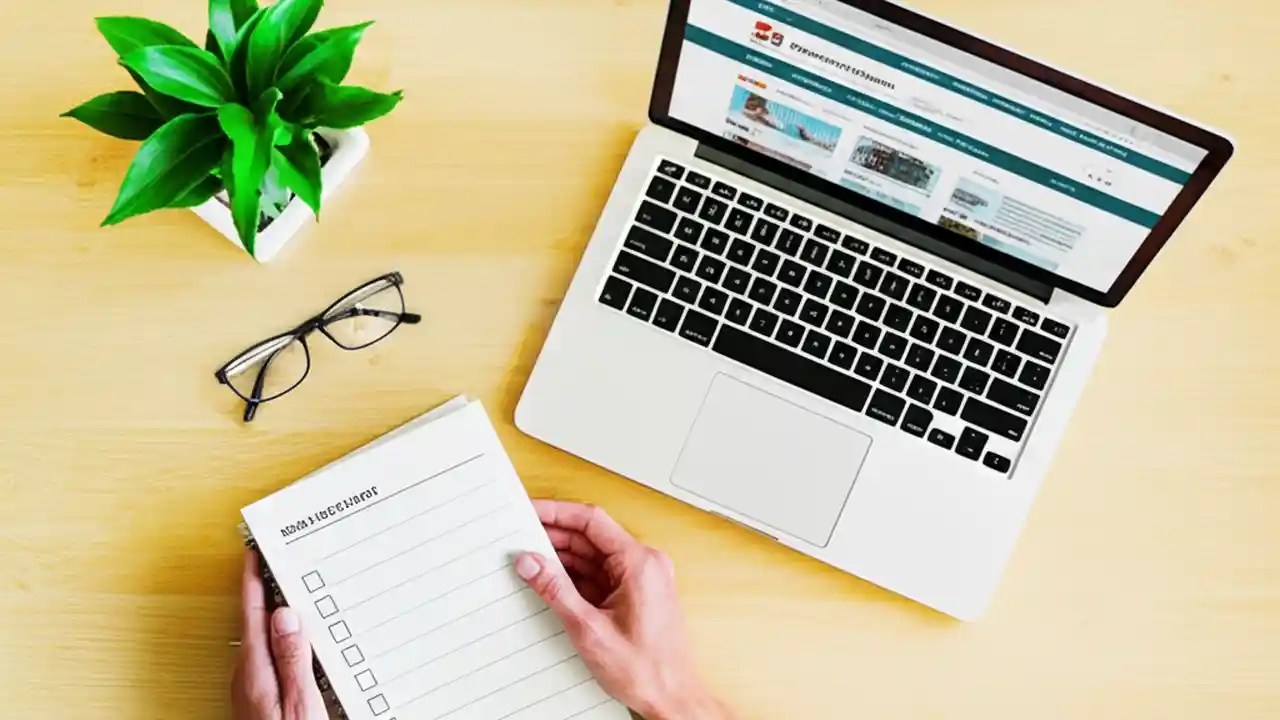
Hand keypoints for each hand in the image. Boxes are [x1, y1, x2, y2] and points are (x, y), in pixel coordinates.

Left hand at [232, 549, 326, 719]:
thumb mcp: (301, 702)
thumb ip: (292, 658)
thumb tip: (284, 615)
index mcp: (255, 672)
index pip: (252, 614)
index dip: (252, 580)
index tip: (252, 551)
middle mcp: (247, 678)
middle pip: (255, 623)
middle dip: (267, 592)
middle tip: (276, 562)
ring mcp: (251, 689)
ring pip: (262, 640)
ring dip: (276, 616)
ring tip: (290, 592)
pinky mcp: (260, 699)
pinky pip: (269, 657)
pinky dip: (281, 639)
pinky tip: (296, 638)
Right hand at [515, 500, 733, 719]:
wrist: (672, 698)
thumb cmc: (646, 670)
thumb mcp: (589, 629)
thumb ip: (556, 590)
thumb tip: (530, 562)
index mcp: (639, 563)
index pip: (591, 521)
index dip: (557, 512)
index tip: (531, 511)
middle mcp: (644, 564)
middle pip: (591, 537)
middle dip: (554, 537)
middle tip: (520, 538)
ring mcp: (641, 578)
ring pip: (593, 556)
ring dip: (562, 558)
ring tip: (529, 560)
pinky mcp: (635, 594)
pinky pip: (600, 575)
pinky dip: (574, 577)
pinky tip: (550, 582)